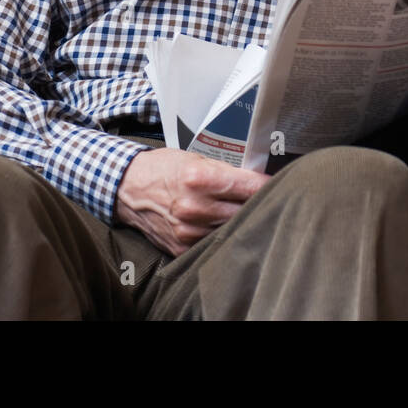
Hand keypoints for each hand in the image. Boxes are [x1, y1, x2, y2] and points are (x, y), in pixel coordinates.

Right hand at [116, 148, 270, 256]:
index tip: (279, 186)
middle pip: (245, 211)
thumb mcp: (195, 158)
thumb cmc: (162, 169)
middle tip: (268, 199)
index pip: (250, 187)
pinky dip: (223, 235)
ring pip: (233, 229)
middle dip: (258, 204)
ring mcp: (188, 231)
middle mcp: (194, 207)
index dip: (269, 186)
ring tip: (245, 212)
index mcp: (199, 178)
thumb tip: (259, 180)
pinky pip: (214, 244)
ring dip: (242, 222)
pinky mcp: (182, 248)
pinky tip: (223, 226)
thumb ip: (227, 171)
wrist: (128, 189)